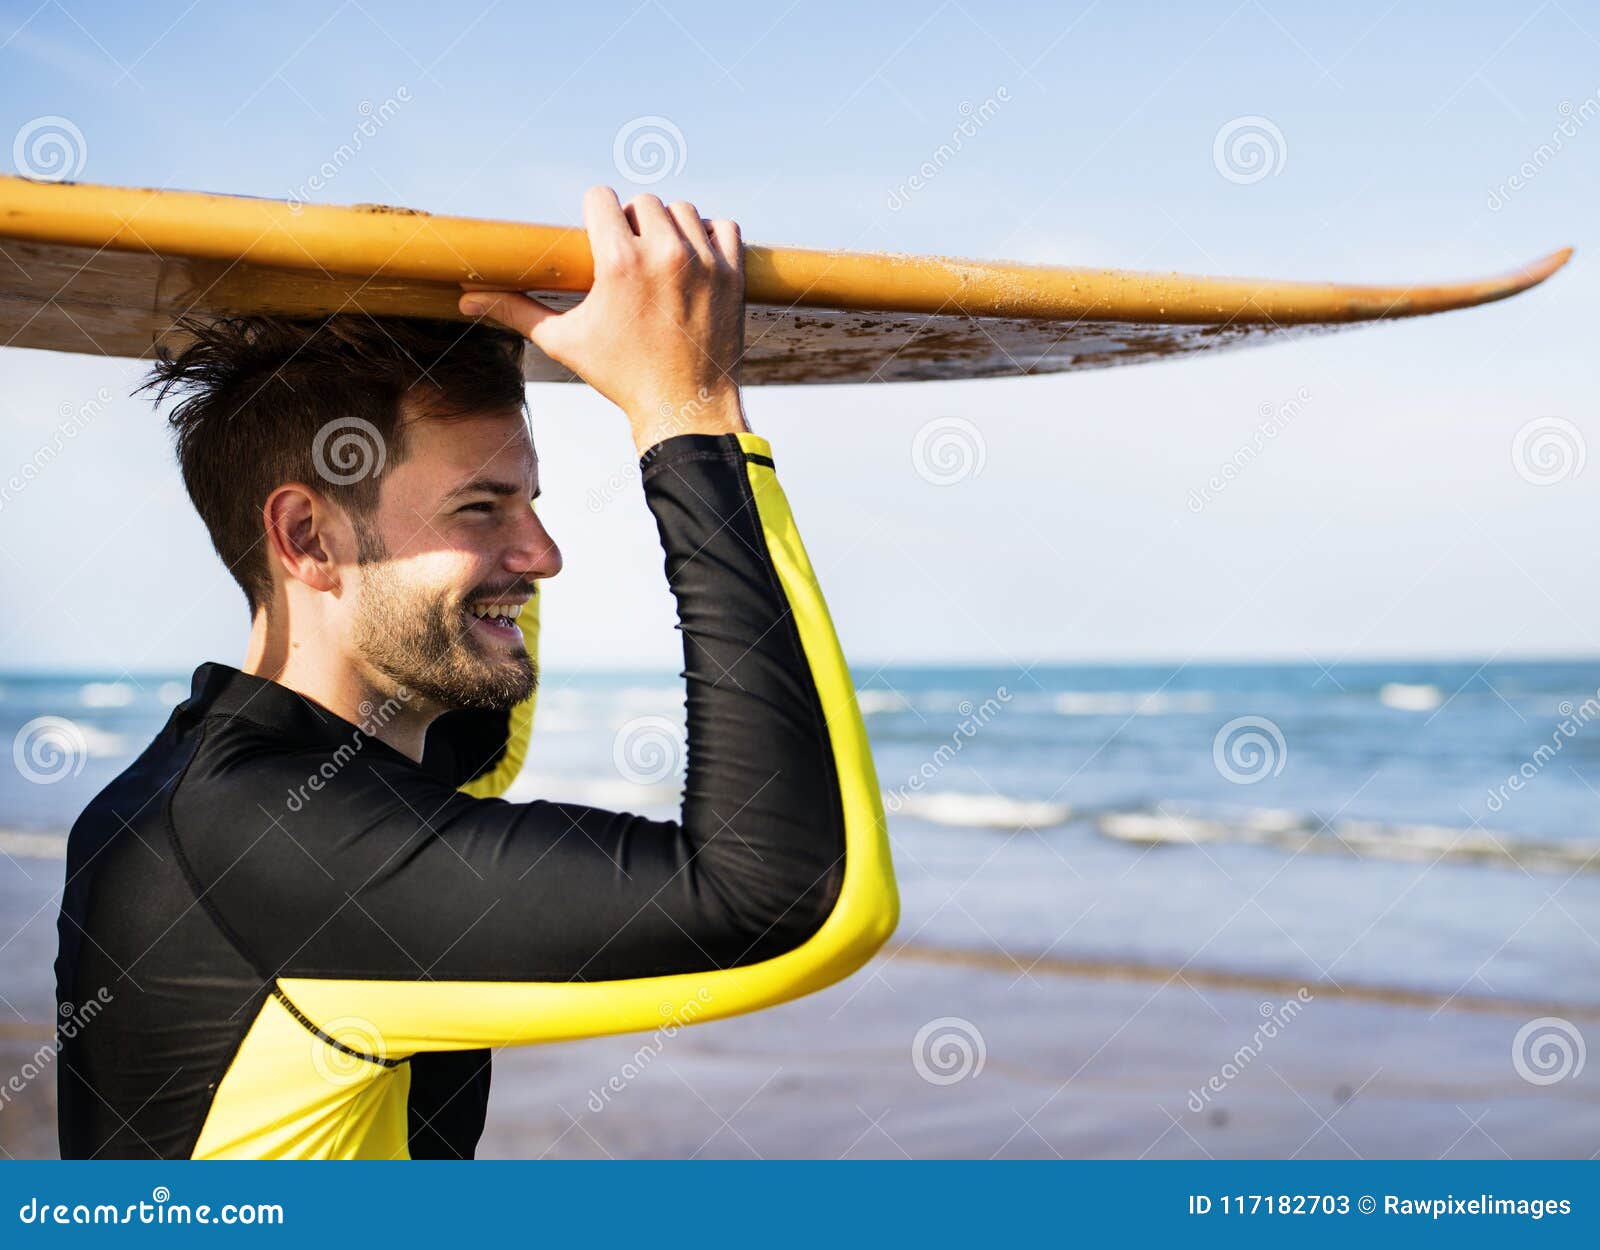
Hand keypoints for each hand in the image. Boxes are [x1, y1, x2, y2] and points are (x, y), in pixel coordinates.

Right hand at [460, 186, 747, 453]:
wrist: (685, 409)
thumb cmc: (620, 377)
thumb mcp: (564, 342)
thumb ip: (516, 311)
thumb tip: (466, 300)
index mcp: (619, 262)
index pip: (601, 196)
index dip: (595, 214)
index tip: (597, 240)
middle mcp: (664, 253)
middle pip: (642, 201)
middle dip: (632, 224)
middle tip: (628, 259)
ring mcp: (704, 262)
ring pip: (683, 210)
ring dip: (669, 228)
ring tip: (660, 262)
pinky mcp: (733, 274)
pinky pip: (723, 226)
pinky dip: (710, 237)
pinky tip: (694, 262)